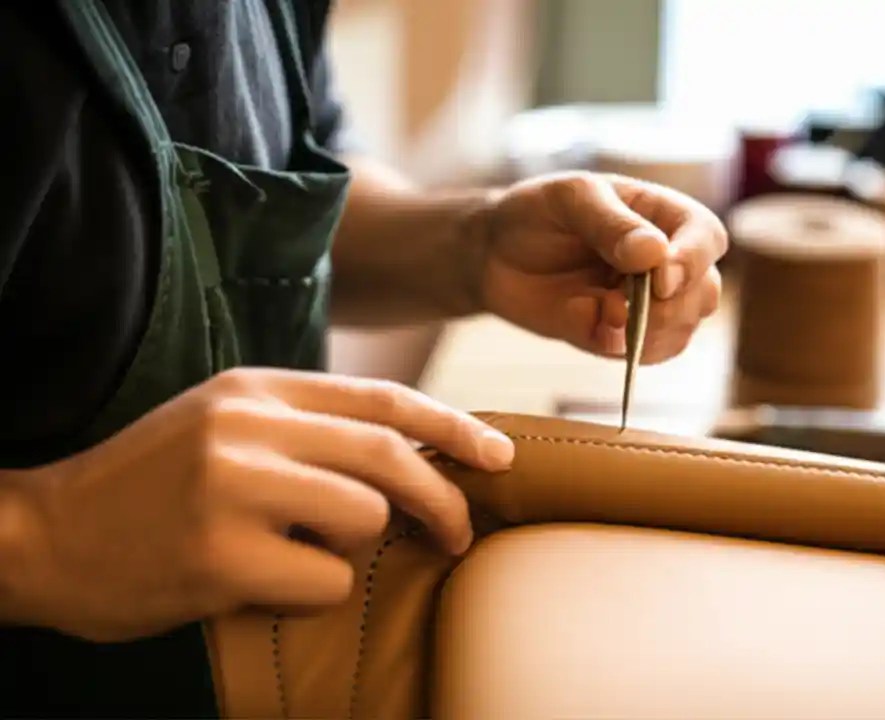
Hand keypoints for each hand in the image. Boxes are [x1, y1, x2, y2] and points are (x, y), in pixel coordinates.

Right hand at [0, 368, 512, 641]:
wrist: (45, 535)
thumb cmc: (152, 486)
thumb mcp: (227, 427)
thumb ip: (310, 430)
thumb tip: (417, 453)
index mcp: (256, 389)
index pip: (383, 399)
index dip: (452, 428)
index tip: (498, 454)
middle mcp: (248, 427)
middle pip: (391, 457)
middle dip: (444, 500)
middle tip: (459, 534)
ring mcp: (232, 488)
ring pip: (364, 519)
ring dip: (352, 551)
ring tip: (296, 555)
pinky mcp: (220, 554)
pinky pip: (323, 580)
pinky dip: (310, 592)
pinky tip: (258, 585)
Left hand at [481, 171, 727, 362]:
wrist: (494, 254)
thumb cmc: (537, 213)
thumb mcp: (568, 200)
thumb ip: (609, 223)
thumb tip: (655, 254)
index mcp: (664, 217)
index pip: (707, 238)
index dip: (693, 261)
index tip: (661, 279)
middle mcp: (667, 262)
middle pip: (705, 292)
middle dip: (671, 306)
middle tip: (626, 304)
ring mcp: (649, 304)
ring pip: (682, 331)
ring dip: (649, 333)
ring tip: (604, 315)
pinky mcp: (624, 337)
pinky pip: (648, 356)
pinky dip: (626, 351)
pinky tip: (595, 330)